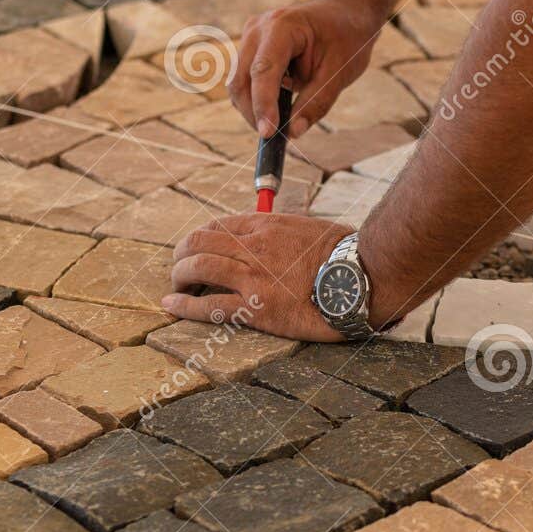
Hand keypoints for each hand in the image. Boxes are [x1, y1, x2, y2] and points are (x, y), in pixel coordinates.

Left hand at [163, 213, 358, 340]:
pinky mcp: (255, 307)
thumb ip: (291, 232)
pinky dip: (184, 305)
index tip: (200, 246)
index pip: (221, 224)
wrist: (360, 278)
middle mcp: (253, 247)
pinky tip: (172, 304)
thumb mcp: (314, 230)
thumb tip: (286, 239)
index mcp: (268, 225)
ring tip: (176, 285)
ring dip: (179, 276)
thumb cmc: (347, 254)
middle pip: (200, 241)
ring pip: (197, 268)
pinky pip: (209, 305)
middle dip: (183, 252)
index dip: (203, 235)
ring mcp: (252, 277)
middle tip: (180, 265)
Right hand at [229, 0, 379, 139]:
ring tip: (280, 123)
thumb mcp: (340, 73)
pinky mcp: (251, 48)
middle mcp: (258, 29)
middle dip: (254, 113)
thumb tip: (293, 133)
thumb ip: (316, 102)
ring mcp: (250, 37)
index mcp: (282, 26)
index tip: (268, 134)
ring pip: (239, 83)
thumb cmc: (346, 38)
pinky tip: (278, 109)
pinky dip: (257, 99)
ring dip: (254, 108)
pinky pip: (245, 81)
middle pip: (242, 79)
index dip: (263, 105)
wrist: (343, 13)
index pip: (264, 70)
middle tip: (275, 139)